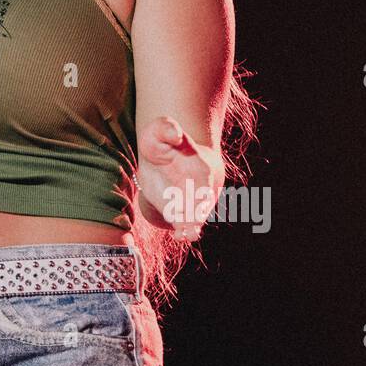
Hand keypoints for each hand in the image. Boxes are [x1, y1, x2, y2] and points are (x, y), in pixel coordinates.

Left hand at [136, 116, 213, 241]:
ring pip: (197, 218)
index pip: (205, 178)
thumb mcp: (160, 130)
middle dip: (199, 212)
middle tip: (193, 220)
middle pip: (204, 202)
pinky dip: (184, 233)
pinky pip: (186, 227)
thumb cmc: (163, 142)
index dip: (203, 188)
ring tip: (186, 234)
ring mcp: (193, 202)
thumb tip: (175, 133)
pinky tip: (178, 236)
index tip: (201, 196)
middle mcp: (201, 187)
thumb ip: (167, 129)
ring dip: (193, 227)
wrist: (166, 157)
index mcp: (200, 166)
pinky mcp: (181, 213)